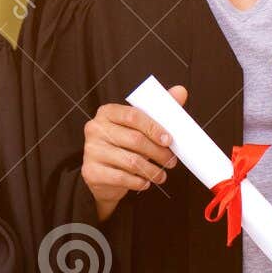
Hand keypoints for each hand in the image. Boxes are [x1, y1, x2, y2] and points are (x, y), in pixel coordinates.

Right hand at [81, 85, 184, 220]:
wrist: (102, 175)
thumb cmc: (124, 146)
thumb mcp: (140, 127)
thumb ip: (159, 110)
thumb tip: (181, 91)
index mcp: (107, 113)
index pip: (133, 115)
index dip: (154, 127)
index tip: (170, 140)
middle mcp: (95, 129)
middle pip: (134, 139)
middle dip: (159, 152)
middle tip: (171, 161)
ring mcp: (91, 151)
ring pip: (131, 161)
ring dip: (152, 170)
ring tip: (161, 174)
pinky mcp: (91, 172)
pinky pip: (122, 178)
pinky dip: (139, 182)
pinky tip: (145, 182)